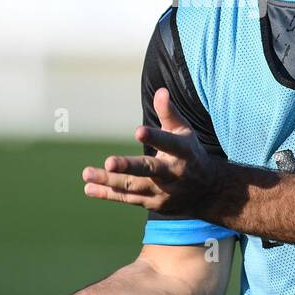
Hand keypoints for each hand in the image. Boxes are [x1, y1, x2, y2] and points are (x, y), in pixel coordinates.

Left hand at [82, 87, 227, 217]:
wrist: (207, 192)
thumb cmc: (190, 153)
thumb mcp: (184, 132)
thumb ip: (169, 113)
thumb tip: (160, 91)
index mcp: (183, 152)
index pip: (169, 143)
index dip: (155, 137)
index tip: (139, 131)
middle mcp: (173, 174)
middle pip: (149, 170)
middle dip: (129, 167)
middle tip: (109, 162)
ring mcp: (162, 192)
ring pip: (133, 186)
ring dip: (109, 181)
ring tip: (87, 173)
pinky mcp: (152, 203)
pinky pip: (127, 198)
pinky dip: (107, 194)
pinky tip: (89, 187)